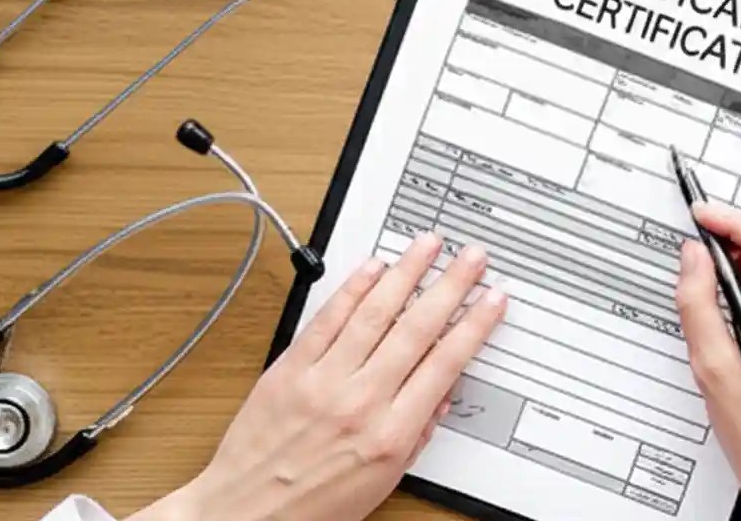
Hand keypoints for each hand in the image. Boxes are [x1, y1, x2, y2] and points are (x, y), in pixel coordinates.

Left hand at [128, 232, 505, 520]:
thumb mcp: (383, 482)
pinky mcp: (290, 368)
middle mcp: (359, 401)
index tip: (491, 301)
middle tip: (471, 258)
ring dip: (405, 273)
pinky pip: (327, 320)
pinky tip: (372, 268)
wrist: (249, 512)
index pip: (444, 364)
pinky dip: (352, 289)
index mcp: (390, 434)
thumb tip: (442, 393)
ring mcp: (322, 380)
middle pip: (416, 329)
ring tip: (427, 246)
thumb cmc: (313, 505)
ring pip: (374, 313)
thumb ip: (416, 433)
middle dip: (450, 287)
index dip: (474, 326)